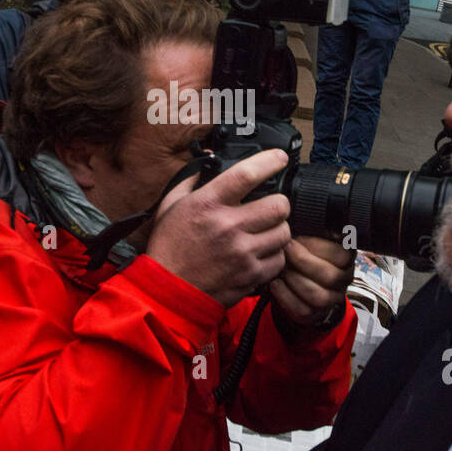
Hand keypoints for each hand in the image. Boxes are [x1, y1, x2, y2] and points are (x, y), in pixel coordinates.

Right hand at [146, 148, 292, 308]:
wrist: (167, 291)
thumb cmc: (169, 247)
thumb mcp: (171, 205)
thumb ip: (192, 179)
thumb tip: (209, 159)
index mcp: (208, 204)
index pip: (247, 174)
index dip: (270, 161)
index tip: (279, 158)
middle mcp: (228, 226)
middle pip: (279, 204)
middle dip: (278, 202)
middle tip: (270, 206)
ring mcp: (242, 253)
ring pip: (284, 232)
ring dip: (277, 229)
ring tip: (264, 231)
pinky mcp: (250, 275)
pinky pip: (279, 259)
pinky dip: (273, 255)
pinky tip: (260, 252)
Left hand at [268, 236, 354, 326]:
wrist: (301, 278)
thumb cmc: (305, 250)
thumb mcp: (312, 236)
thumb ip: (312, 228)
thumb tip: (302, 217)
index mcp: (347, 257)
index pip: (341, 254)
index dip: (317, 245)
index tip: (297, 237)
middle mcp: (344, 279)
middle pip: (330, 276)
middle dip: (303, 261)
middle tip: (286, 249)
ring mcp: (332, 298)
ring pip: (318, 296)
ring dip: (295, 280)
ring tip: (281, 267)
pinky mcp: (315, 313)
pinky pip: (302, 310)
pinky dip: (285, 296)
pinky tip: (275, 283)